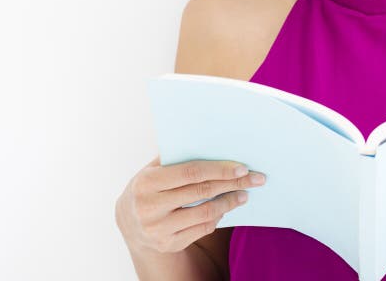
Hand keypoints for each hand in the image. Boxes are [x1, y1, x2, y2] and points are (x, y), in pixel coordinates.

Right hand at [115, 155, 267, 253]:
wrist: (129, 221)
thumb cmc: (149, 186)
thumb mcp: (154, 168)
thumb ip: (177, 157)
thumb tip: (214, 141)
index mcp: (148, 182)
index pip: (191, 172)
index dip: (219, 169)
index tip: (242, 167)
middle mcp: (150, 207)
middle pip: (202, 192)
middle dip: (233, 184)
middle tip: (256, 179)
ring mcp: (159, 229)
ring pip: (205, 213)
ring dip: (229, 202)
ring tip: (244, 194)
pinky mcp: (168, 244)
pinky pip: (201, 229)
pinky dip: (217, 217)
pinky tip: (225, 208)